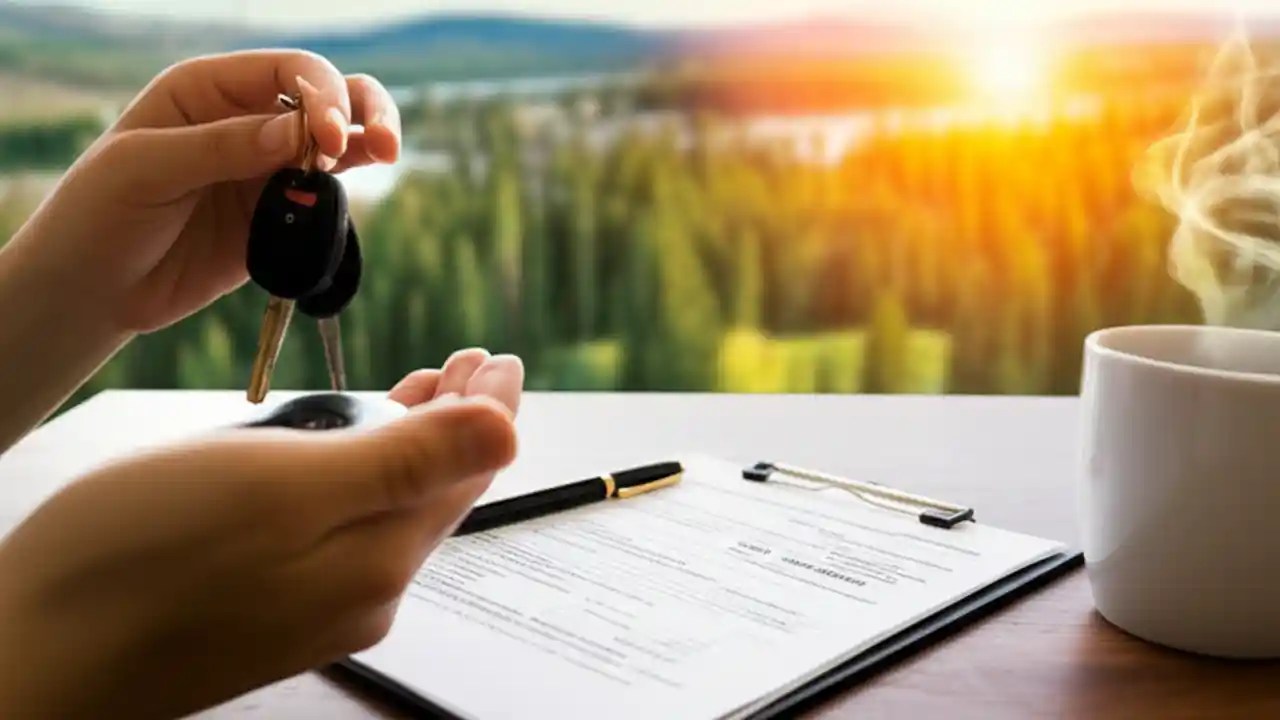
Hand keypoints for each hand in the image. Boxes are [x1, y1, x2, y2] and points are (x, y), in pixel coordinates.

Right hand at [0, 350, 521, 719]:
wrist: (32, 658)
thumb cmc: (139, 564)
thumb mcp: (283, 488)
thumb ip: (403, 465)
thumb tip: (508, 431)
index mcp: (377, 561)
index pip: (465, 472)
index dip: (488, 408)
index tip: (499, 358)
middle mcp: (360, 594)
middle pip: (435, 494)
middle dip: (460, 423)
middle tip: (474, 364)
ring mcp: (314, 605)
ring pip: (390, 512)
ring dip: (415, 447)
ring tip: (428, 391)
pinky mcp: (268, 606)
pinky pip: (344, 533)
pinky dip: (364, 480)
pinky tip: (350, 452)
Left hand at [13, 49, 398, 333]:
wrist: (92, 291)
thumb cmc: (100, 215)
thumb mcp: (146, 168)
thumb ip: (223, 146)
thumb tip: (301, 132)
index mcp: (209, 90)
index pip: (290, 72)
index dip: (322, 97)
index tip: (327, 141)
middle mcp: (246, 121)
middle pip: (330, 97)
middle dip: (364, 110)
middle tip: (384, 144)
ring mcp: (267, 170)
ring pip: (340, 143)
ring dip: (369, 144)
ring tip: (387, 155)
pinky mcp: (279, 217)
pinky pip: (327, 200)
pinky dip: (344, 199)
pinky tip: (339, 210)